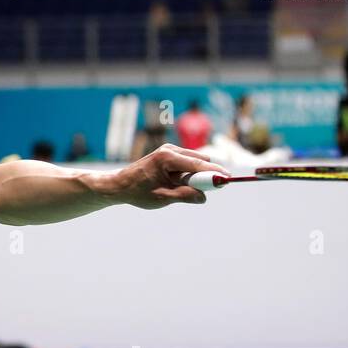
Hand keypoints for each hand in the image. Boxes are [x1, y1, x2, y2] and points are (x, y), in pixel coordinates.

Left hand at [110, 143, 229, 208]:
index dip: (215, 174)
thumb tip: (204, 197)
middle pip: (201, 160)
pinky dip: (189, 174)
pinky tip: (175, 185)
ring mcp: (169, 151)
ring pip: (195, 162)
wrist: (119, 185)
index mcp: (167, 158)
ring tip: (179, 190)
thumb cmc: (138, 192)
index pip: (198, 165)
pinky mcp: (169, 155)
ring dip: (195, 176)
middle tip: (204, 192)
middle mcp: (170, 150)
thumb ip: (185, 196)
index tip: (228, 180)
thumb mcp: (162, 198)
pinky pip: (188, 164)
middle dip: (206, 176)